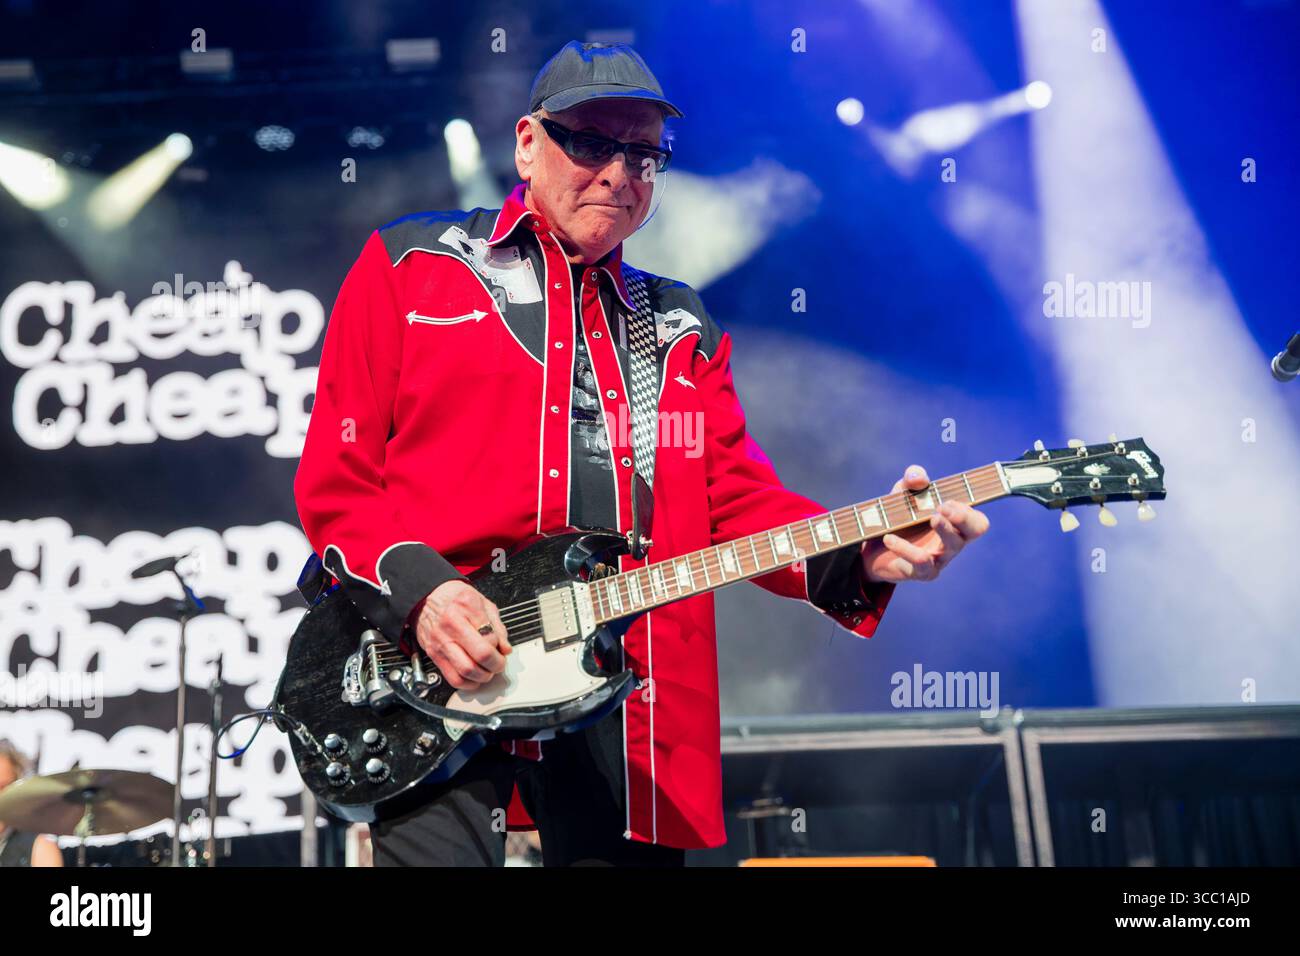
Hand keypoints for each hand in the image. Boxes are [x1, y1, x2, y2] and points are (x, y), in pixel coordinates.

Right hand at [413, 579, 511, 690]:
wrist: (427, 598)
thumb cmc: (454, 598)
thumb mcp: (482, 602)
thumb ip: (497, 626)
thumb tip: (505, 648)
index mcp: (467, 607)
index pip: (491, 637)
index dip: (501, 648)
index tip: (501, 649)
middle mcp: (452, 625)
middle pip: (480, 656)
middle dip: (496, 665)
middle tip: (498, 664)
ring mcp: (441, 641)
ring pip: (466, 671)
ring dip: (483, 676)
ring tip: (487, 670)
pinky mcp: (434, 654)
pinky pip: (452, 678)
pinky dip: (467, 683)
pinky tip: (474, 677)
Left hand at [862, 464, 989, 583]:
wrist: (874, 549)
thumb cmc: (898, 518)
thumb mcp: (902, 494)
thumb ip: (912, 479)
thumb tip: (920, 479)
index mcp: (954, 523)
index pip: (977, 518)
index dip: (965, 509)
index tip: (944, 502)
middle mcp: (953, 541)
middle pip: (976, 529)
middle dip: (964, 516)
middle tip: (943, 507)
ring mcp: (940, 558)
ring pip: (953, 546)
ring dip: (945, 530)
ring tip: (932, 518)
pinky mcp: (921, 573)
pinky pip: (920, 562)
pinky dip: (905, 548)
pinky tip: (889, 538)